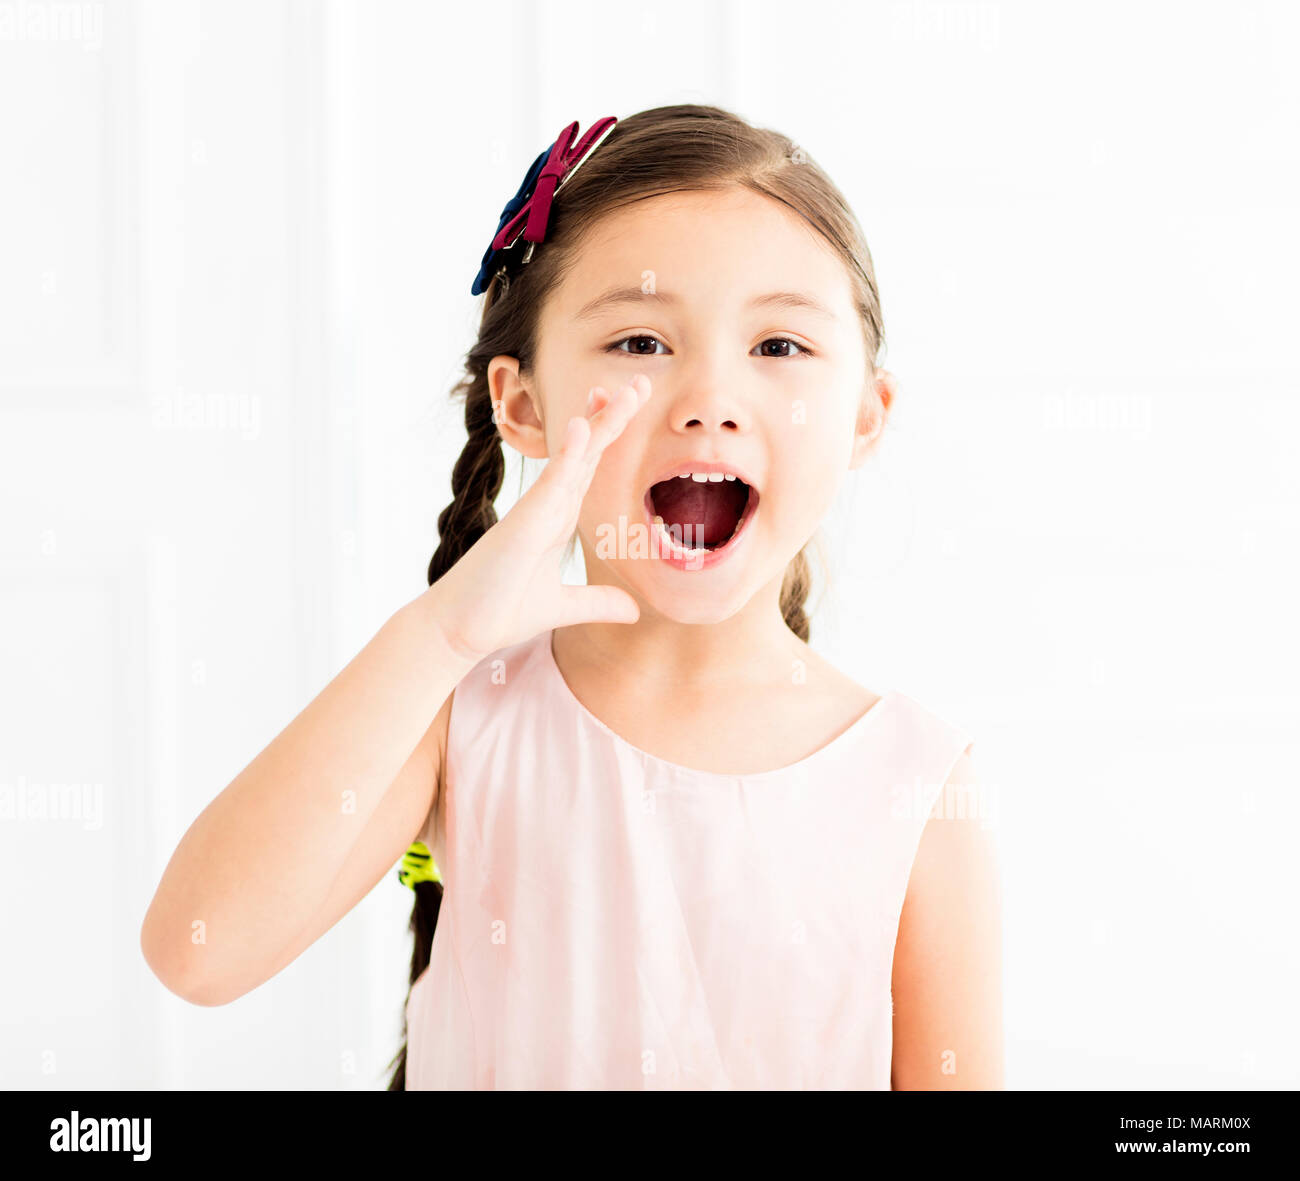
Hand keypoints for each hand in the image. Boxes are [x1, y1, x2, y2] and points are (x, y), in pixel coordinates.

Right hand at [423, 373, 652, 663]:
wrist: (459, 629)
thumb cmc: (500, 611)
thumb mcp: (563, 606)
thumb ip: (597, 602)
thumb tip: (634, 610)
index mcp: (558, 518)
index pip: (589, 466)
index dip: (608, 433)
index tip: (629, 404)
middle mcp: (548, 506)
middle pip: (587, 451)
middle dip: (612, 416)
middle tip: (639, 383)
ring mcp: (535, 510)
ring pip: (574, 458)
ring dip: (599, 424)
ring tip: (622, 392)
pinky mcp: (523, 522)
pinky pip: (550, 482)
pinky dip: (568, 454)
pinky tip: (582, 428)